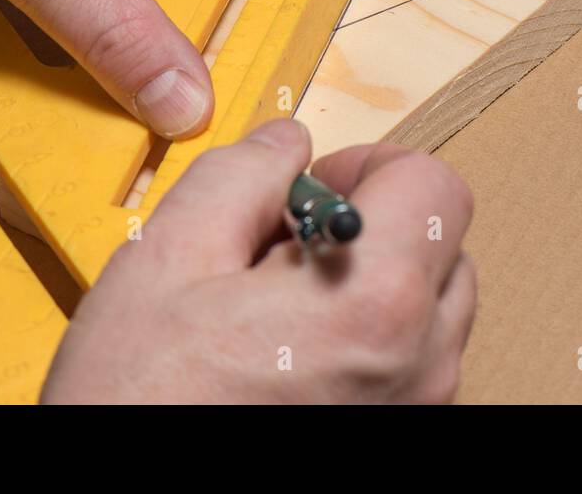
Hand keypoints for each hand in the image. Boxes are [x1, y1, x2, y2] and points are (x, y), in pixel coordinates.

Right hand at [40, 120, 475, 403]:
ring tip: (281, 309)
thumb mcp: (168, 259)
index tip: (315, 189)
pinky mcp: (400, 439)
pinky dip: (370, 341)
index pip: (437, 186)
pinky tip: (290, 356)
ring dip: (374, 284)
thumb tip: (287, 143)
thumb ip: (242, 175)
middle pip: (443, 245)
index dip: (372, 168)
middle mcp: (419, 364)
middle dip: (375, 225)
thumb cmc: (137, 404)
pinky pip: (411, 364)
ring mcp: (416, 412)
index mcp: (376, 302)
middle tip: (287, 247)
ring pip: (432, 308)